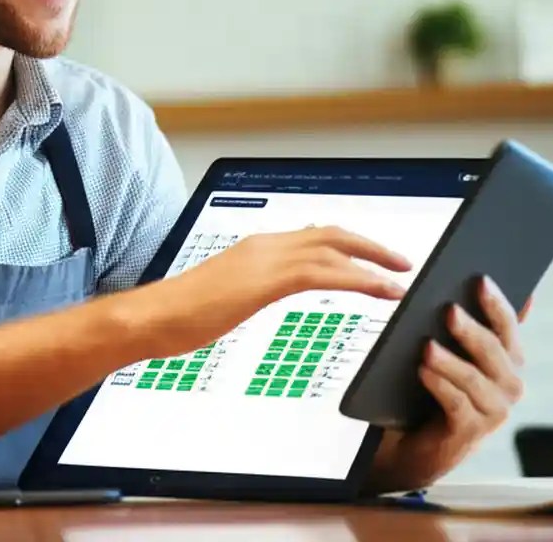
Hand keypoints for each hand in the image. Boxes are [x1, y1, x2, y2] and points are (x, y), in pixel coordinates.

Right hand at [148, 226, 412, 355]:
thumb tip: (256, 294)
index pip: (312, 237)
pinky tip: (381, 290)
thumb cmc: (178, 315)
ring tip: (400, 278)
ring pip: (334, 249)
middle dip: (370, 246)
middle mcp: (264, 245)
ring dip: (374, 261)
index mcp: (254, 248)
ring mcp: (265, 259)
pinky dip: (361, 279)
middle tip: (400, 261)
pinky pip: (325, 273)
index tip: (371, 257)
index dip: (347, 244)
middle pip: (331, 234)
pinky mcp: (267, 280)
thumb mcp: (222, 298)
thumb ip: (246, 290)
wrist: (152, 318)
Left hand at [368, 276, 530, 492]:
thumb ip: (478, 326)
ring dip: (449, 360)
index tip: (479, 279)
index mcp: (511, 361)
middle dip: (470, 329)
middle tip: (448, 310)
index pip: (508, 326)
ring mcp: (493, 411)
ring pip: (472, 378)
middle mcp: (510, 385)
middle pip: (492, 350)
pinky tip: (422, 371)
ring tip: (426, 345)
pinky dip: (438, 385)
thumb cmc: (442, 389)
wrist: (420, 441)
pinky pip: (455, 403)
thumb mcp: (459, 356)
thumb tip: (496, 284)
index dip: (496, 303)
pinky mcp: (470, 431)